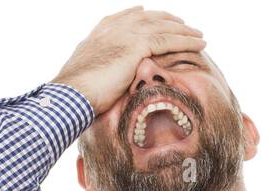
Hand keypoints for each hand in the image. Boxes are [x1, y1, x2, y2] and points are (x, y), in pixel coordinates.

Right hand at [52, 6, 204, 114]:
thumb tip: (96, 82)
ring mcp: (126, 34)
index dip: (139, 16)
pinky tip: (200, 44)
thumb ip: (95, 72)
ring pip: (163, 27)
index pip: (124, 18)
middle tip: (183, 24)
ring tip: (199, 36)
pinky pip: (170, 39)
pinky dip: (187, 41)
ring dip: (184, 31)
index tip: (149, 15)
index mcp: (100, 33)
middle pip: (148, 18)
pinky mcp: (138, 45)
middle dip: (167, 20)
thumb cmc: (74, 94)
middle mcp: (114, 28)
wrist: (72, 94)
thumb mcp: (83, 77)